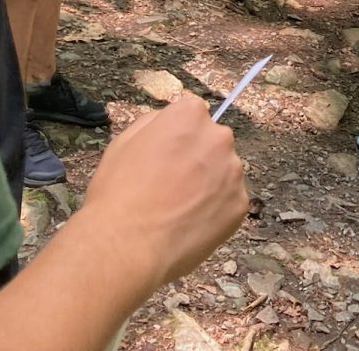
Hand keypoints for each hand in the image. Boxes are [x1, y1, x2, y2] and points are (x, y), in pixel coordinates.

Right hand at [83, 97, 248, 285]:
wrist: (128, 246)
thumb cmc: (118, 193)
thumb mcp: (123, 142)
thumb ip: (153, 122)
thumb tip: (168, 122)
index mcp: (190, 115)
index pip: (193, 112)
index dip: (178, 133)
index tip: (167, 152)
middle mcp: (218, 137)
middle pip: (213, 141)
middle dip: (198, 156)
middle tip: (172, 183)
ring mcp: (233, 172)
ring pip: (224, 172)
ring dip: (209, 183)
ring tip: (180, 208)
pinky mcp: (240, 205)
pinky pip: (230, 201)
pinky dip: (215, 210)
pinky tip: (190, 223)